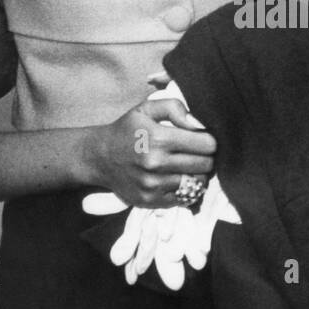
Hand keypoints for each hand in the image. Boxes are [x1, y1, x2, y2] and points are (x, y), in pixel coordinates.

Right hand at [85, 96, 216, 209]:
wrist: (100, 157)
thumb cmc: (127, 130)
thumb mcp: (145, 108)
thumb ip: (173, 107)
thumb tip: (197, 122)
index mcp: (158, 138)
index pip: (206, 144)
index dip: (208, 139)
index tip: (200, 138)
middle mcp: (156, 164)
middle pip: (205, 164)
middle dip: (205, 157)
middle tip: (195, 152)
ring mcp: (153, 185)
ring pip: (198, 183)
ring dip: (197, 174)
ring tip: (187, 165)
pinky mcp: (151, 201)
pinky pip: (185, 199)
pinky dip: (187, 189)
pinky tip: (178, 178)